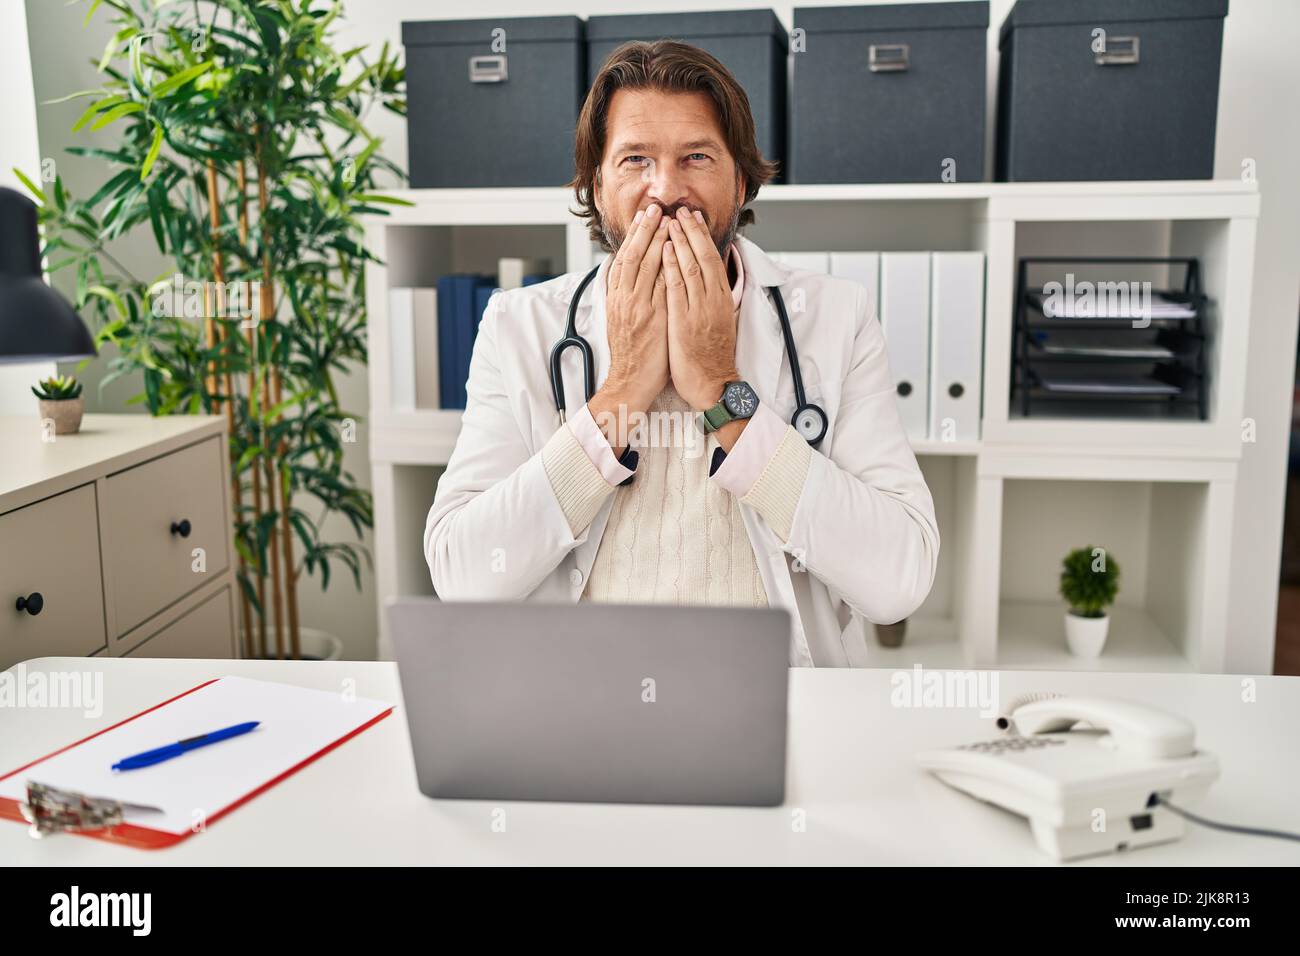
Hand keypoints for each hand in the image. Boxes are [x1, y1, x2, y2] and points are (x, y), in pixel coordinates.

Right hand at [588, 205, 669, 455]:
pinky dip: (665, 266)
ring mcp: (637, 308)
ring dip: (657, 241)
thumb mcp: (622, 322)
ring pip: (645, 266)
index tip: (644, 218)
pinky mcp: (651, 319)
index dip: (634, 237)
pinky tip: (674, 250)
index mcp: (616, 299)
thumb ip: (628, 299)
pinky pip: (659, 286)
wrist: (629, 384)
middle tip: (655, 208)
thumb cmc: (631, 356)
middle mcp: (624, 300)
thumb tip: (636, 279)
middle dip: (644, 230)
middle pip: (633, 256)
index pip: (624, 260)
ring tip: (667, 220)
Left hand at [661, 207, 740, 412]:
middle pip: (704, 258)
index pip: (713, 260)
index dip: (702, 237)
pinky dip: (670, 267)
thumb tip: (706, 283)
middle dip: (692, 232)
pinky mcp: (684, 322)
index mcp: (721, 301)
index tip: (694, 219)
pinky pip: (677, 289)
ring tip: (671, 221)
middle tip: (683, 210)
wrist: (713, 385)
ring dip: (680, 242)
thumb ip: (711, 301)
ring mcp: (699, 311)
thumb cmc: (712, 358)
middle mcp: (713, 302)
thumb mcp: (717, 324)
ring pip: (691, 268)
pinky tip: (664, 250)